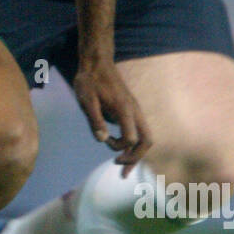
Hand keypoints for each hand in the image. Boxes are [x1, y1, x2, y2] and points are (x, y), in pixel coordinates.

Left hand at [72, 58, 151, 175]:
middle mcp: (134, 111)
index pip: (131, 138)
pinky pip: (138, 131)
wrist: (96, 63)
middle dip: (136, 158)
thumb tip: (103, 140)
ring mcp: (134, 111)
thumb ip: (95, 119)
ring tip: (123, 167)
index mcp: (124, 109)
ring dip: (136, 153)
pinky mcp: (130, 111)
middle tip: (121, 171)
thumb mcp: (86, 100)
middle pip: (147, 141)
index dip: (119, 147)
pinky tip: (122, 150)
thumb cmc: (89, 80)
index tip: (105, 141)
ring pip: (145, 137)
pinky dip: (133, 144)